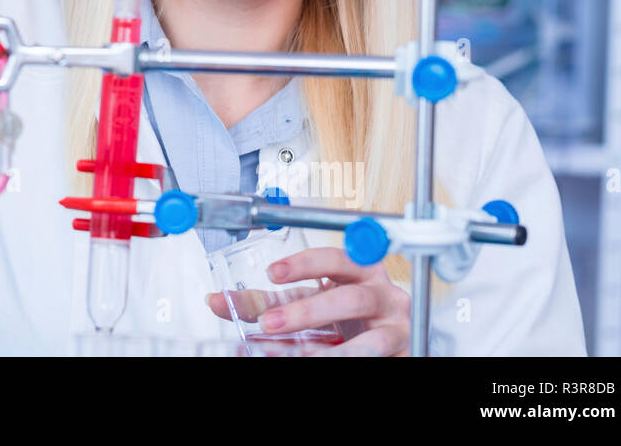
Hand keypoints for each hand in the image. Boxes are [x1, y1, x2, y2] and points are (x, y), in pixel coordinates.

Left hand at [205, 246, 410, 356]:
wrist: (387, 339)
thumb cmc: (344, 312)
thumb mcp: (306, 301)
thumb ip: (266, 302)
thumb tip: (217, 301)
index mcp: (359, 269)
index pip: (335, 258)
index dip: (305, 264)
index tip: (272, 272)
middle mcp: (383, 294)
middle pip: (348, 299)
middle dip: (306, 312)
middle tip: (270, 324)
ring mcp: (396, 328)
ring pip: (368, 341)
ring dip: (328, 352)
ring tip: (293, 355)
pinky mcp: (404, 353)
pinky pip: (376, 361)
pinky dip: (344, 361)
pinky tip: (319, 362)